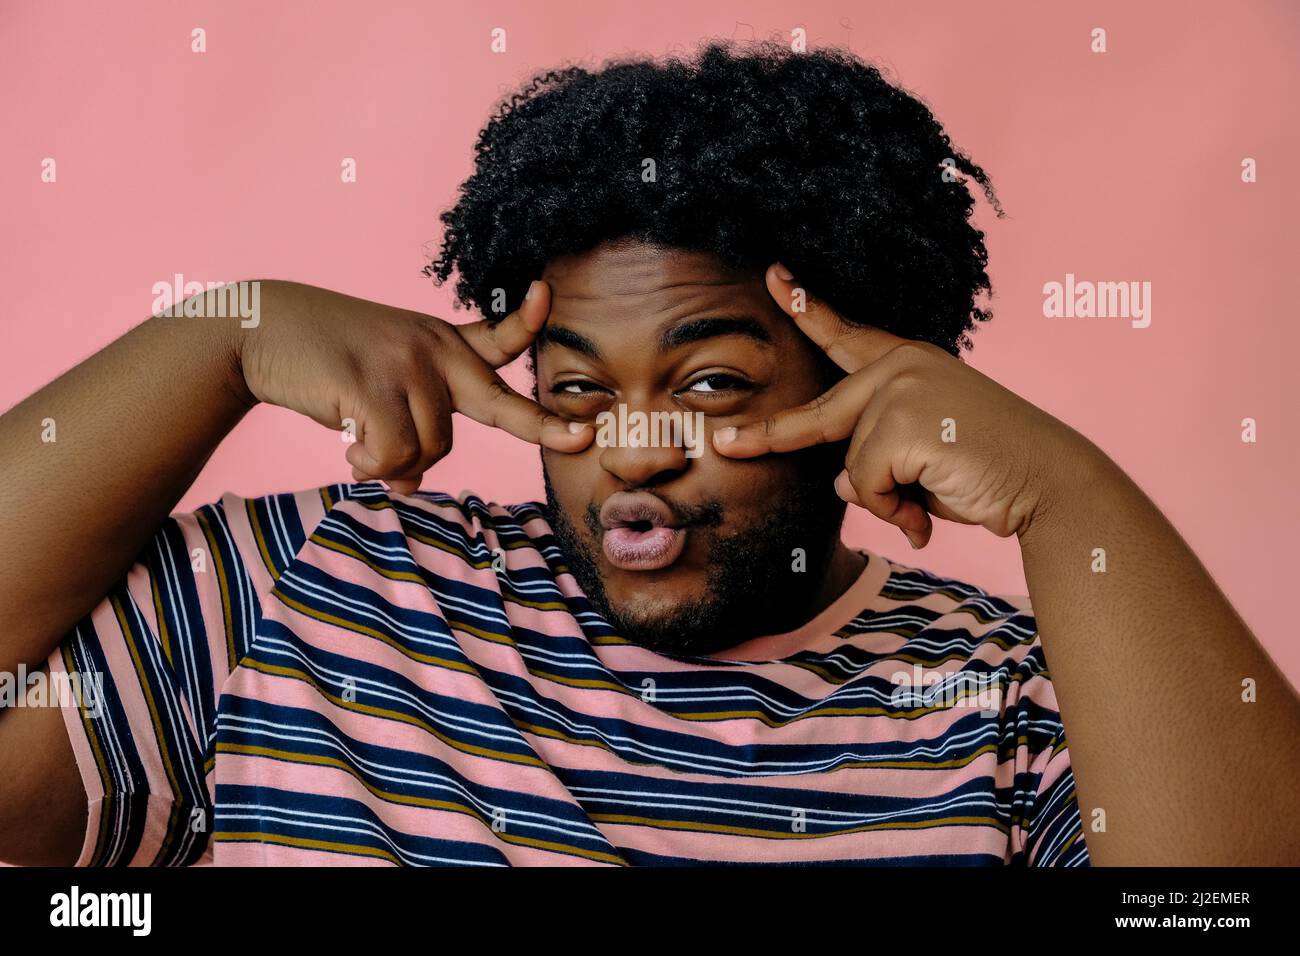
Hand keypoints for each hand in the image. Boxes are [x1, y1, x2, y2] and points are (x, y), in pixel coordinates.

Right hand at [238, 279, 592, 493]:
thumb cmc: (324, 359)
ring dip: (396, 463)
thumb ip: (408, 425)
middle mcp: (433, 350)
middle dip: (545, 426)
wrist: (258, 329)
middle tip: (583, 437)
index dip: (526, 321)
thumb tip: (409, 484)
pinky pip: (393, 456)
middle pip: (500, 405)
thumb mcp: (379, 375)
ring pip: (433, 449)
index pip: (495, 337)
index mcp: (439, 341)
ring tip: (360, 445)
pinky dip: (370, 465)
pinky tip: (346, 448)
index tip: (546, 295)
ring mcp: (405, 366)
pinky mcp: (371, 386)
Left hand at [713, 264, 1096, 548]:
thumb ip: (874, 460)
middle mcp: (900, 366)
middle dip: (769, 437)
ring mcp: (899, 388)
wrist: (1048, 482)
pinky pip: (866, 484)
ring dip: (886, 498)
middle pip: (817, 416)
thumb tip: (838, 485)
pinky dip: (894, 508)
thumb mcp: (920, 461)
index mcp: (908, 363)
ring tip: (933, 497)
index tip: (774, 277)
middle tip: (724, 444)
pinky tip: (930, 507)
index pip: (847, 334)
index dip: (807, 308)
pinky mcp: (900, 420)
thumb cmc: (989, 471)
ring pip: (849, 467)